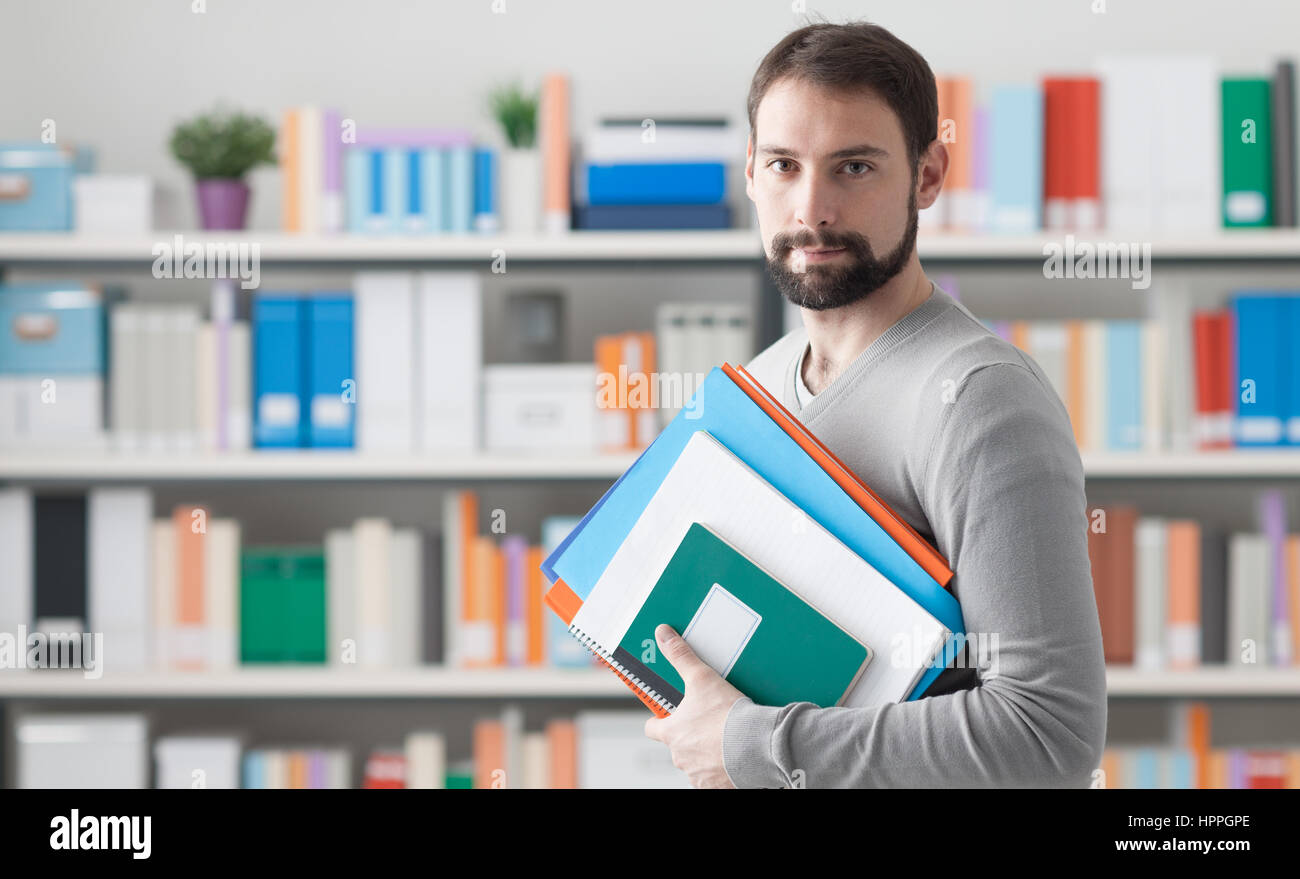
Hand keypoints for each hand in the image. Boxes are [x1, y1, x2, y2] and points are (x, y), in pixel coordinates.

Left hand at [643, 623, 744, 788]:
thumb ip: (681, 656)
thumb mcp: (702, 678)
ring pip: (697, 763)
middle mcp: (681, 757)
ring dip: (708, 753)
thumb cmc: (728, 715)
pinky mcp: (718, 786)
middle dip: (691, 735)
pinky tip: (736, 756)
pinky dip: (723, 769)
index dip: (660, 720)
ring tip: (727, 738)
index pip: (652, 728)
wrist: (758, 746)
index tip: (670, 713)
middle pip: (678, 745)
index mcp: (672, 733)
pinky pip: (716, 778)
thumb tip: (662, 634)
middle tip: (710, 722)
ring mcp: (699, 775)